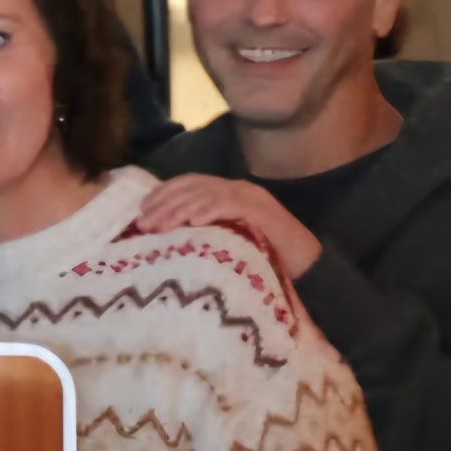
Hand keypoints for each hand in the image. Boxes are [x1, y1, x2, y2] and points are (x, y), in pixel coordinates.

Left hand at [134, 174, 321, 279]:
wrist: (309, 266)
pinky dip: (210, 211)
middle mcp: (237, 188)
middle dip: (163, 205)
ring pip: (206, 195)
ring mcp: (251, 197)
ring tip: (159, 226)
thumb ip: (201, 235)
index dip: (162, 194)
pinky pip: (231, 204)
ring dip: (179, 210)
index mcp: (227, 192)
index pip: (188, 184)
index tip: (140, 211)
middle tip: (142, 224)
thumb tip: (164, 241)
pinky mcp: (263, 209)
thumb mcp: (224, 242)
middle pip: (192, 188)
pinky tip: (193, 222)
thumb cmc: (263, 259)